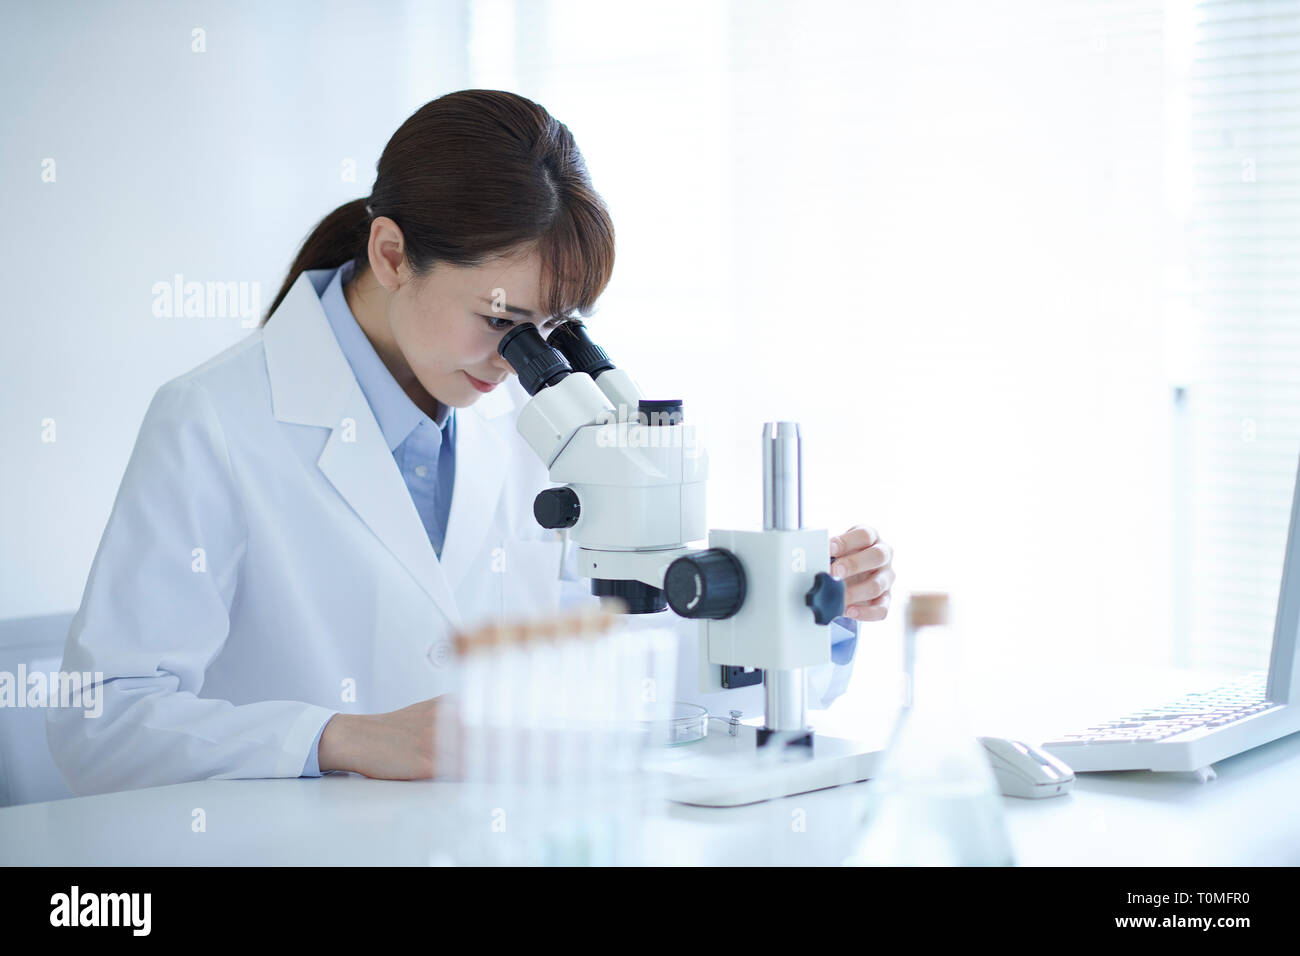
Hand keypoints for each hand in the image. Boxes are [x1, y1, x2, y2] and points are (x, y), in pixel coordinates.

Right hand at [318, 606, 622, 779]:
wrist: (357, 738)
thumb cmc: (402, 729)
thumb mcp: (441, 713)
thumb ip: (474, 717)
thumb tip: (515, 726)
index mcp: (464, 702)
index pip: (513, 703)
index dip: (548, 711)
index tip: (582, 721)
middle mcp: (458, 715)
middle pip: (512, 723)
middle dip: (550, 735)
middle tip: (586, 746)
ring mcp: (443, 738)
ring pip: (494, 744)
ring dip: (529, 755)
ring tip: (564, 764)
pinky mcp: (427, 761)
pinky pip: (463, 766)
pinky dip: (489, 772)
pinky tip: (509, 777)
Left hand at [829, 524, 893, 621]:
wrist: (854, 572)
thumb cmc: (844, 556)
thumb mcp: (838, 548)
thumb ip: (830, 552)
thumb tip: (814, 558)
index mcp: (872, 538)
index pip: (864, 535)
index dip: (846, 541)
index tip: (829, 548)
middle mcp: (883, 556)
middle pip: (876, 557)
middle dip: (854, 564)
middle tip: (834, 571)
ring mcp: (887, 577)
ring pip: (877, 585)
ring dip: (856, 592)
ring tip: (838, 597)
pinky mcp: (886, 598)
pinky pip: (881, 609)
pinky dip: (865, 613)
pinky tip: (849, 611)